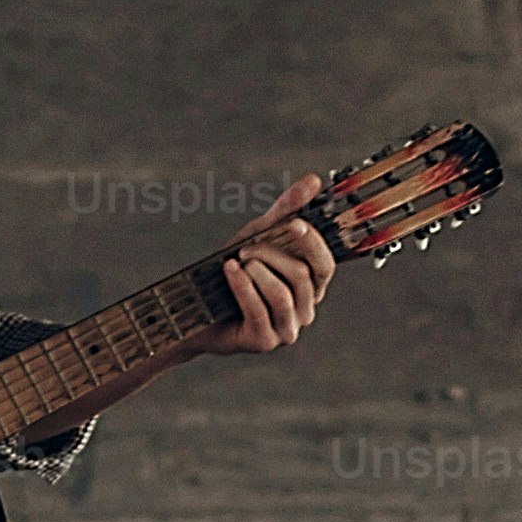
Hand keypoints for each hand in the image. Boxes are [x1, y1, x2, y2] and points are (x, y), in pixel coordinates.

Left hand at [200, 176, 339, 356]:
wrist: (196, 309)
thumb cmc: (233, 272)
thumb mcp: (258, 236)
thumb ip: (286, 211)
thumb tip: (313, 180)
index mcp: (309, 286)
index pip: (325, 265)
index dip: (313, 244)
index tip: (295, 224)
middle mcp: (304, 309)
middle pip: (302, 276)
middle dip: (272, 255)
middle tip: (245, 248)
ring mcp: (286, 329)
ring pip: (282, 294)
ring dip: (256, 271)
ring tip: (236, 262)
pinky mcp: (264, 341)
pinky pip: (259, 310)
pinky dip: (242, 286)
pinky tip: (229, 271)